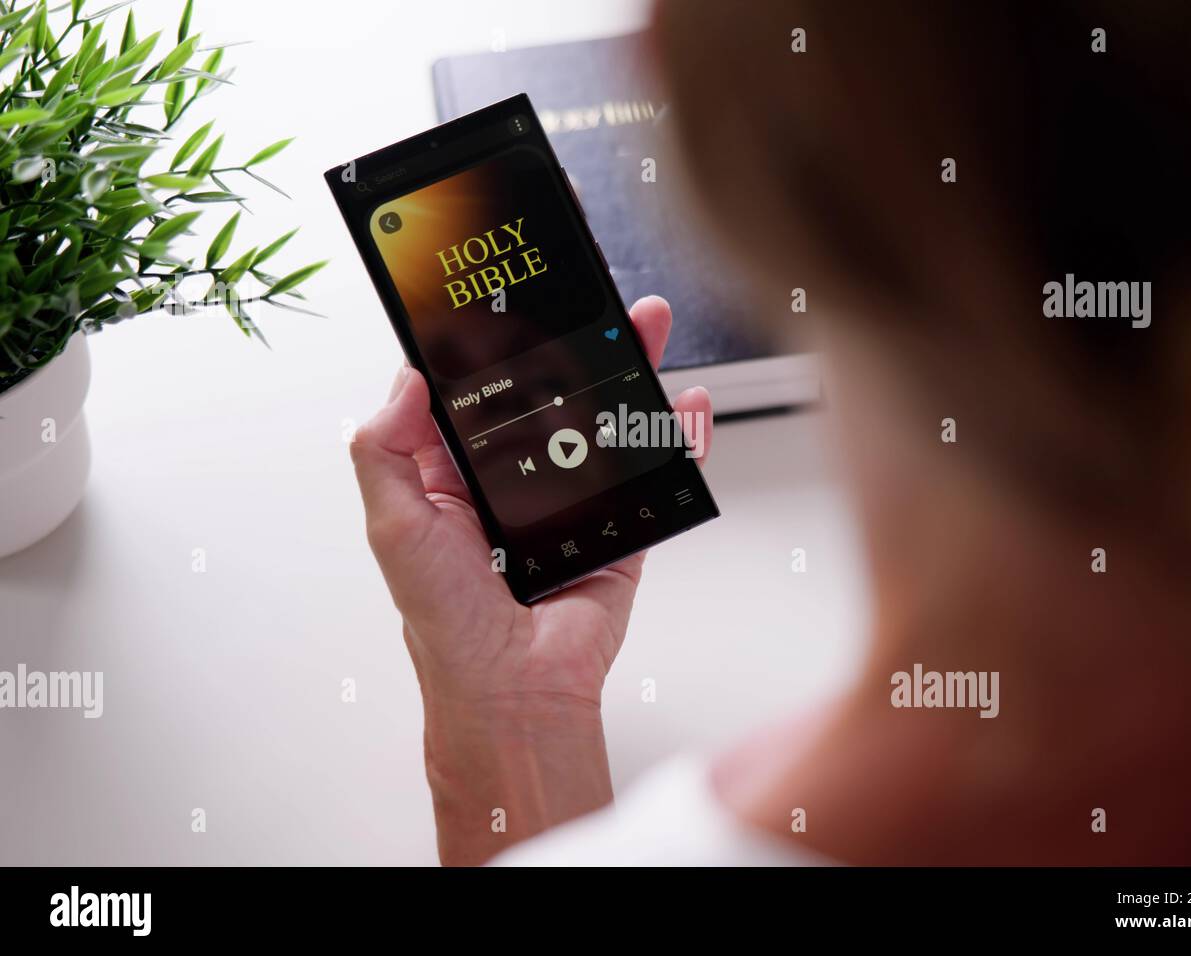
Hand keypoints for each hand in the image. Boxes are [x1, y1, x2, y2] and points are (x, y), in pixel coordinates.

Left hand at [350, 295, 712, 862]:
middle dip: (574, 341)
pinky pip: (650, 474)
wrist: (515, 689)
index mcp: (455, 474)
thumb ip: (386, 447)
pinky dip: (674, 438)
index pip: (475, 391)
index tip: (504, 295)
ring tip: (646, 326)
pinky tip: (686, 405)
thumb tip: (405, 377)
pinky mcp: (618, 528)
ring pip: (604, 421)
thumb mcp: (395, 525)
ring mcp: (571, 502)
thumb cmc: (447, 622)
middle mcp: (515, 481)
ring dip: (629, 371)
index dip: (489, 342)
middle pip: (551, 393)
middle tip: (588, 297)